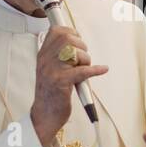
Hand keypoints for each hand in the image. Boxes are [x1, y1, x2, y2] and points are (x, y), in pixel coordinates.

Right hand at [30, 26, 107, 146]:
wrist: (44, 115)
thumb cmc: (50, 93)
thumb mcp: (49, 69)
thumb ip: (58, 55)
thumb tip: (74, 41)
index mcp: (43, 55)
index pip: (56, 31)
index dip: (71, 32)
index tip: (77, 40)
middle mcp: (45, 60)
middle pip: (67, 39)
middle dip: (81, 46)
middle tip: (82, 58)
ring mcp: (52, 71)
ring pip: (75, 52)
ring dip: (86, 60)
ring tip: (83, 70)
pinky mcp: (61, 82)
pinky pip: (82, 71)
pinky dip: (95, 70)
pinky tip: (102, 69)